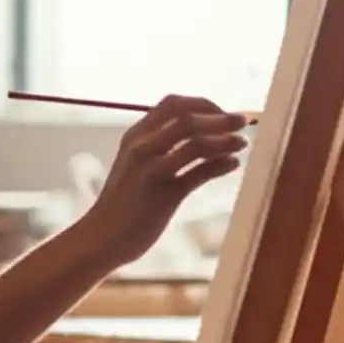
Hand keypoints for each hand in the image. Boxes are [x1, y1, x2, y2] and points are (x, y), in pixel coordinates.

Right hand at [81, 95, 249, 266]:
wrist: (100, 238)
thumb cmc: (123, 204)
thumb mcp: (137, 168)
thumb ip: (162, 149)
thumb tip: (202, 137)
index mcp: (135, 136)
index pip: (173, 104)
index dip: (203, 104)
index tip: (222, 114)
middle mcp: (141, 147)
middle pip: (187, 118)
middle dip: (220, 117)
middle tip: (243, 122)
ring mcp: (150, 170)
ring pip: (195, 143)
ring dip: (224, 139)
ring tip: (243, 143)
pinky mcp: (162, 196)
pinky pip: (198, 174)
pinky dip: (219, 166)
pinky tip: (233, 165)